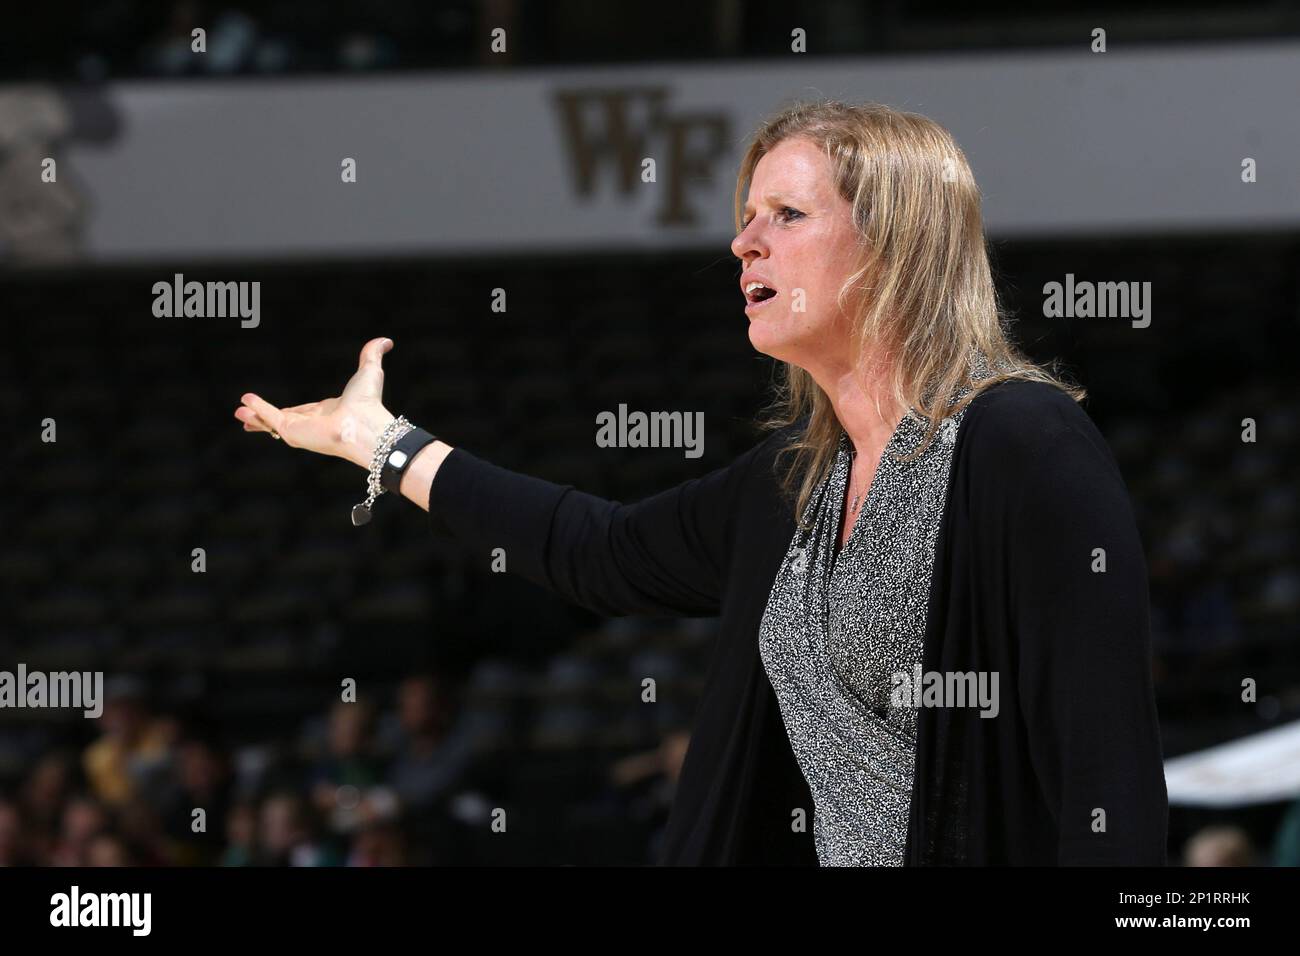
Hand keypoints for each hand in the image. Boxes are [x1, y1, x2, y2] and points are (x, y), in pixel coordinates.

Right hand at [235, 337, 397, 468]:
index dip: (290, 412)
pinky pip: (269, 419)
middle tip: (248, 417)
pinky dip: (257, 411)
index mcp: (327, 413)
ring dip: (255, 418)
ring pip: (272, 423)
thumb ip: (372, 354)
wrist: (364, 423)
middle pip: (283, 421)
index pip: (303, 412)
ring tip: (239, 414)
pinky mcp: (292, 432)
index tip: (279, 412)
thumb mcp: (369, 372)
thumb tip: (386, 341)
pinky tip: (243, 406)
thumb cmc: (368, 403)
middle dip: (265, 419)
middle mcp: (313, 424)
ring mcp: (301, 430)